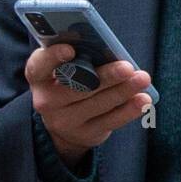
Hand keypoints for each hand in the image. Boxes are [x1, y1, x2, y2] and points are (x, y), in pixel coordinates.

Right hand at [25, 45, 152, 169]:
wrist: (64, 122)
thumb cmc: (67, 83)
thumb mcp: (61, 68)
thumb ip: (75, 57)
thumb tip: (105, 47)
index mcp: (38, 76)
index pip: (39, 65)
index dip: (53, 57)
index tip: (70, 49)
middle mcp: (46, 100)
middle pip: (76, 87)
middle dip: (104, 77)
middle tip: (126, 67)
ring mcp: (65, 120)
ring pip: (98, 104)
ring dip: (123, 90)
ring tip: (142, 79)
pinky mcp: (86, 134)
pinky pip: (111, 121)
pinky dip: (129, 110)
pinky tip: (142, 99)